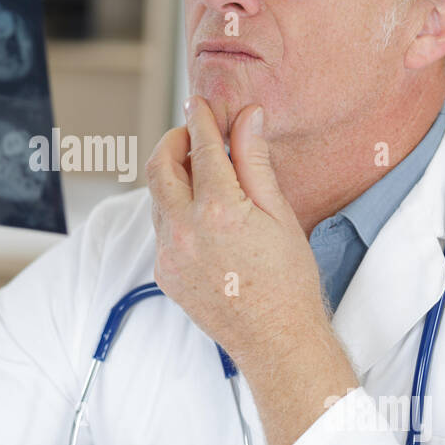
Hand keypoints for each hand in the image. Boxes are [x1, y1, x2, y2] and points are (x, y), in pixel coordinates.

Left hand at [145, 95, 323, 368]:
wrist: (277, 340)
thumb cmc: (288, 280)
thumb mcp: (278, 213)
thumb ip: (254, 162)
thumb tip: (246, 118)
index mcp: (218, 210)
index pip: (202, 148)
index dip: (201, 120)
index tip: (200, 104)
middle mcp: (185, 231)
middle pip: (160, 167)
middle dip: (172, 142)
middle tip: (191, 134)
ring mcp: (169, 254)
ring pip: (157, 198)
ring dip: (172, 178)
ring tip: (201, 174)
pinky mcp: (163, 273)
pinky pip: (161, 229)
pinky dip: (175, 211)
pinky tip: (202, 216)